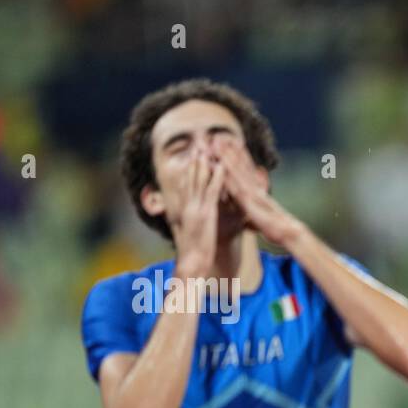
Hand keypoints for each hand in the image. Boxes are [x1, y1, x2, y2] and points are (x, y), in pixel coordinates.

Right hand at [170, 152, 224, 278]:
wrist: (192, 263)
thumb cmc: (194, 253)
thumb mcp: (193, 234)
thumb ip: (192, 224)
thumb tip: (192, 220)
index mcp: (186, 210)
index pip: (187, 186)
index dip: (190, 170)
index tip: (193, 156)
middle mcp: (189, 206)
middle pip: (191, 179)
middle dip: (195, 161)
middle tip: (199, 145)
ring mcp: (196, 208)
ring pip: (200, 181)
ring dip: (204, 163)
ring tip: (208, 148)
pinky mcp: (206, 213)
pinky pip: (212, 192)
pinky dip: (216, 178)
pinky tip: (221, 166)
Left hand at [215, 137, 303, 245]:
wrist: (289, 232)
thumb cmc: (278, 230)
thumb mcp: (263, 221)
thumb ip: (256, 214)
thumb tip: (249, 218)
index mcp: (257, 194)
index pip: (245, 173)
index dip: (237, 159)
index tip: (229, 146)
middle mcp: (254, 190)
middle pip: (239, 167)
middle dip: (228, 152)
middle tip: (216, 137)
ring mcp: (251, 193)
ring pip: (235, 172)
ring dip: (225, 157)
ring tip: (215, 143)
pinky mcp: (248, 201)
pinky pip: (234, 185)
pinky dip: (226, 174)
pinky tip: (217, 164)